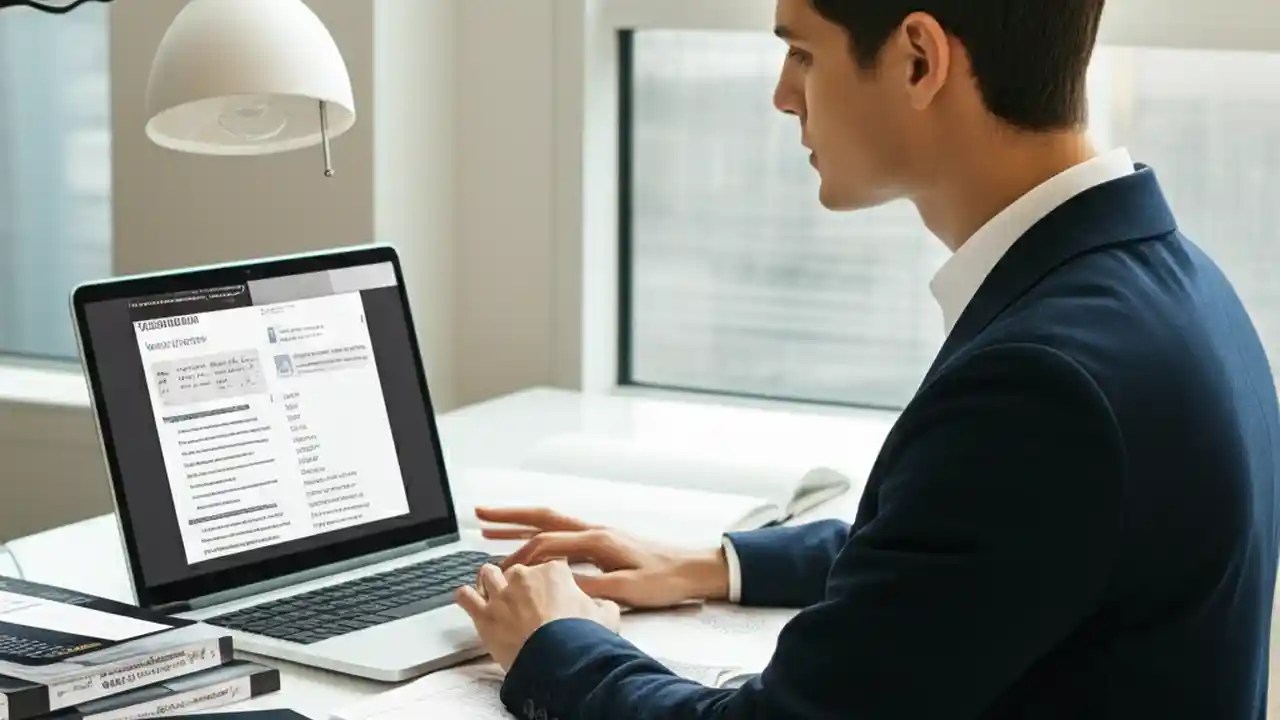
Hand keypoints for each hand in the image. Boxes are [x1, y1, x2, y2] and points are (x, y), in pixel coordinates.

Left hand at [456, 561, 620, 670]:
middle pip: (516, 567)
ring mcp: (502, 594)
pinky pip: (465, 595)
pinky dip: (466, 596)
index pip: (549, 562)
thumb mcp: (607, 616)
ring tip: (493, 591)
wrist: (559, 660)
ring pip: (487, 574)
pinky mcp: (484, 614)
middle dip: (519, 580)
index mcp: (554, 571)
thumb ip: (602, 605)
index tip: (551, 586)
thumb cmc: (581, 638)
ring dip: (490, 581)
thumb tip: (603, 606)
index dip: (550, 575)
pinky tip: (470, 600)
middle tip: (524, 597)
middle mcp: (525, 576)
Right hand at [476, 507, 729, 608]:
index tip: (501, 570)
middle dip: (509, 516)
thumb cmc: (663, 578)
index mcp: (597, 539)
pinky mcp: (601, 540)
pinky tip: (529, 538)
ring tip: (490, 524)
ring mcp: (597, 533)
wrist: (691, 568)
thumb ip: (591, 586)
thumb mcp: (628, 589)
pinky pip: (561, 531)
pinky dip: (539, 531)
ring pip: (550, 522)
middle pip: (542, 517)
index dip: (521, 556)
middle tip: (479, 513)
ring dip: (519, 521)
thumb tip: (558, 583)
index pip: (548, 544)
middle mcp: (594, 530)